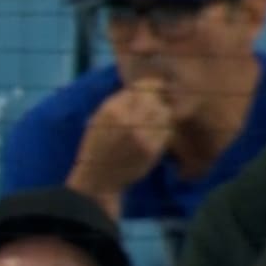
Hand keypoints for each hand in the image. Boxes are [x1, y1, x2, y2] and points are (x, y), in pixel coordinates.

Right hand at [67, 78, 173, 211]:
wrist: (98, 178)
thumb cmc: (97, 147)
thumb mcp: (100, 118)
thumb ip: (121, 101)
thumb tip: (146, 87)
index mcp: (112, 109)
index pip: (144, 86)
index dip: (153, 88)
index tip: (155, 93)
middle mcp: (127, 119)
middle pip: (158, 98)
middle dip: (159, 102)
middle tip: (156, 110)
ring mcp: (142, 134)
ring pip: (166, 114)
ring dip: (163, 117)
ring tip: (154, 125)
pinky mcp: (152, 149)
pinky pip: (168, 131)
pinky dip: (165, 131)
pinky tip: (156, 137)